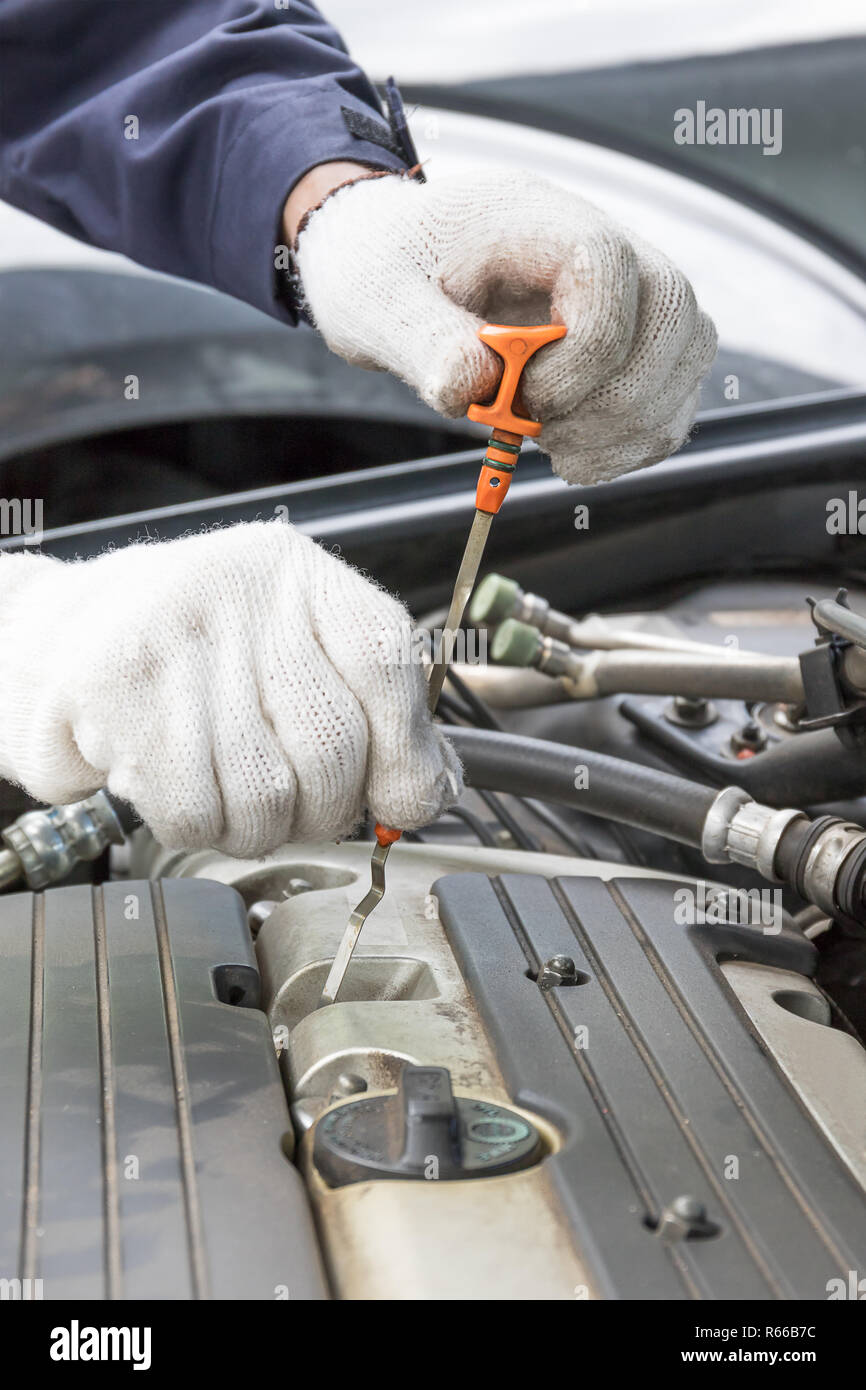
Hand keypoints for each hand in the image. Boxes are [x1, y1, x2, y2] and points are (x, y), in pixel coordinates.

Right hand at [0, 524, 460, 854]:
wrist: (63, 638)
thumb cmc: (199, 655)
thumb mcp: (294, 650)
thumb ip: (374, 707)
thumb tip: (433, 787)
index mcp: (302, 577)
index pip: (387, 667)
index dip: (408, 755)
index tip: (403, 801)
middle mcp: (242, 593)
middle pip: (332, 749)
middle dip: (327, 808)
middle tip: (302, 807)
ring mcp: (176, 640)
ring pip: (267, 796)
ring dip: (260, 826)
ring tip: (234, 793)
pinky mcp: (118, 694)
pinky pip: (197, 813)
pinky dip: (202, 826)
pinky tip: (186, 789)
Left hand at [293, 167, 716, 483]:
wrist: (395, 260)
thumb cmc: (387, 266)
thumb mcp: (379, 300)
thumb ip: (425, 342)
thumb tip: (476, 388)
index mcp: (537, 219)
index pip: (611, 268)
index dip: (586, 350)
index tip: (525, 399)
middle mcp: (603, 246)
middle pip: (674, 313)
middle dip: (617, 399)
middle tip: (544, 433)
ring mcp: (626, 293)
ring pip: (686, 355)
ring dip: (631, 426)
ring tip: (555, 446)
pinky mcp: (631, 340)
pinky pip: (671, 391)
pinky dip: (635, 439)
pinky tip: (576, 454)